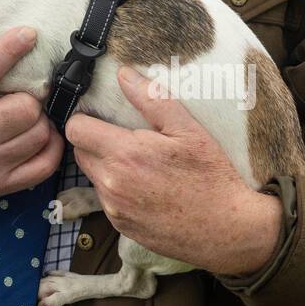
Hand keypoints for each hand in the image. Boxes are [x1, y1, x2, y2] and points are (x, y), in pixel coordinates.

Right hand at [0, 26, 63, 219]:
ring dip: (41, 121)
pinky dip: (51, 147)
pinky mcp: (0, 185)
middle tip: (25, 96)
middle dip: (30, 97)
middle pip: (23, 107)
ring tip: (30, 117)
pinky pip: (44, 164)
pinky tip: (41, 137)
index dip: (9, 50)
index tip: (29, 34)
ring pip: (38, 134)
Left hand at [65, 65, 283, 277]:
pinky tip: (146, 188)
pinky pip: (107, 201)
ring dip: (106, 167)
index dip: (86, 119)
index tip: (103, 117)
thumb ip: (152, 99)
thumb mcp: (188, 130)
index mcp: (125, 155)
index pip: (76, 129)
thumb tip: (123, 74)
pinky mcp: (122, 227)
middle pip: (80, 152)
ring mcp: (115, 209)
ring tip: (140, 165)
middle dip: (96, 141)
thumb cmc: (212, 177)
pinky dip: (118, 191)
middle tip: (126, 138)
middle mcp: (112, 184)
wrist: (229, 231)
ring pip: (93, 176)